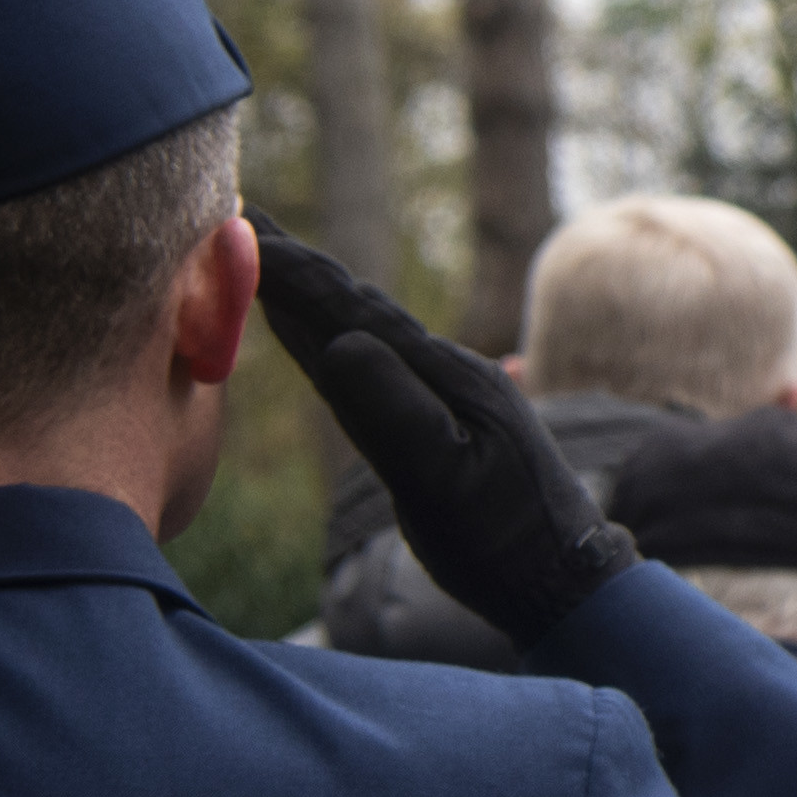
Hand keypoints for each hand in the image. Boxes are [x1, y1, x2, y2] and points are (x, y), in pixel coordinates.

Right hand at [250, 219, 634, 646]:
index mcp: (443, 375)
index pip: (352, 310)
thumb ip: (396, 412)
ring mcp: (438, 397)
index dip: (294, 270)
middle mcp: (441, 373)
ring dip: (308, 296)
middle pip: (353, 307)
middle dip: (295, 265)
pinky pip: (366, 370)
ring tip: (260, 259)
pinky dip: (328, 341)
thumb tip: (341, 342)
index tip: (238, 229)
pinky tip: (309, 334)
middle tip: (237, 217)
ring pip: (357, 332)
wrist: (559, 579)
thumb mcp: (445, 480)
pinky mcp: (430, 426)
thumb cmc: (504, 538)